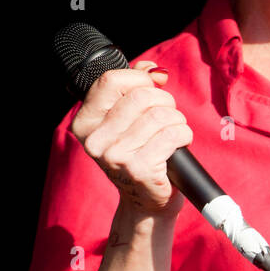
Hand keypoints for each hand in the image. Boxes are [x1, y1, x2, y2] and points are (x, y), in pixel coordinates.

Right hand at [70, 60, 191, 216]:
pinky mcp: (139, 169)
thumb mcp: (129, 120)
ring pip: (160, 115)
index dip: (140, 78)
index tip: (154, 88)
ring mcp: (115, 156)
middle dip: (165, 102)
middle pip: (141, 96)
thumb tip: (154, 69)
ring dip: (176, 121)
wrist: (146, 201)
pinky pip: (172, 135)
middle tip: (168, 117)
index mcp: (85, 123)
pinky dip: (184, 135)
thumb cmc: (140, 154)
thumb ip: (136, 88)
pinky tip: (179, 144)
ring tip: (173, 133)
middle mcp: (95, 140)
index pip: (111, 81)